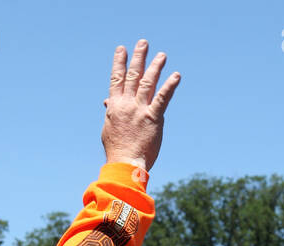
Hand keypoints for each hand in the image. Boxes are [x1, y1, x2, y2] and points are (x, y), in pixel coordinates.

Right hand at [101, 40, 179, 172]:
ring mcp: (140, 110)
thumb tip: (107, 101)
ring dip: (155, 67)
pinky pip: (162, 98)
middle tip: (143, 43)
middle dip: (138, 58)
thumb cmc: (117, 149)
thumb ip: (111, 112)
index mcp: (115, 106)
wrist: (125, 164)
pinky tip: (176, 75)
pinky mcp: (153, 118)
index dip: (119, 63)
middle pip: (133, 76)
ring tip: (162, 56)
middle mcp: (127, 104)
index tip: (122, 50)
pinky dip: (169, 86)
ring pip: (148, 83)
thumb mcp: (109, 128)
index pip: (116, 79)